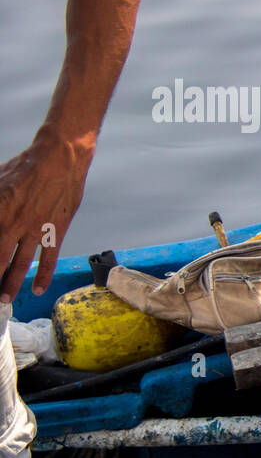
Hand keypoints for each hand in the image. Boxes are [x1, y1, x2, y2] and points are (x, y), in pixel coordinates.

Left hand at [0, 134, 90, 302]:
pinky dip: (43, 276)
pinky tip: (38, 289)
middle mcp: (13, 225)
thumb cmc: (25, 167)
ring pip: (20, 264)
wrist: (58, 159)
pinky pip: (48, 259)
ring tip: (4, 299)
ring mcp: (36, 230)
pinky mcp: (55, 231)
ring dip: (11, 283)